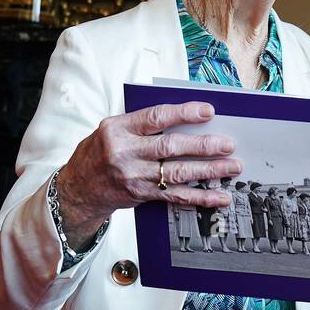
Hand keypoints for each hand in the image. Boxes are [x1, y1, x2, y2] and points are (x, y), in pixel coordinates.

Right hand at [56, 101, 240, 248]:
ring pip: (177, 173)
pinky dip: (201, 197)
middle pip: (170, 147)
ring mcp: (133, 177)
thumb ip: (143, 124)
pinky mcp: (142, 195)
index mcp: (117, 129)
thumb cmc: (100, 151)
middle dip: (203, 146)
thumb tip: (189, 119)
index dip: (184, 113)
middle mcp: (124, 153)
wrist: (77, 188)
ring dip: (209, 171)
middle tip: (228, 144)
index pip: (156, 117)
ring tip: (232, 167)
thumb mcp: (113, 129)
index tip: (208, 111)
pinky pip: (176, 197)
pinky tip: (219, 196)